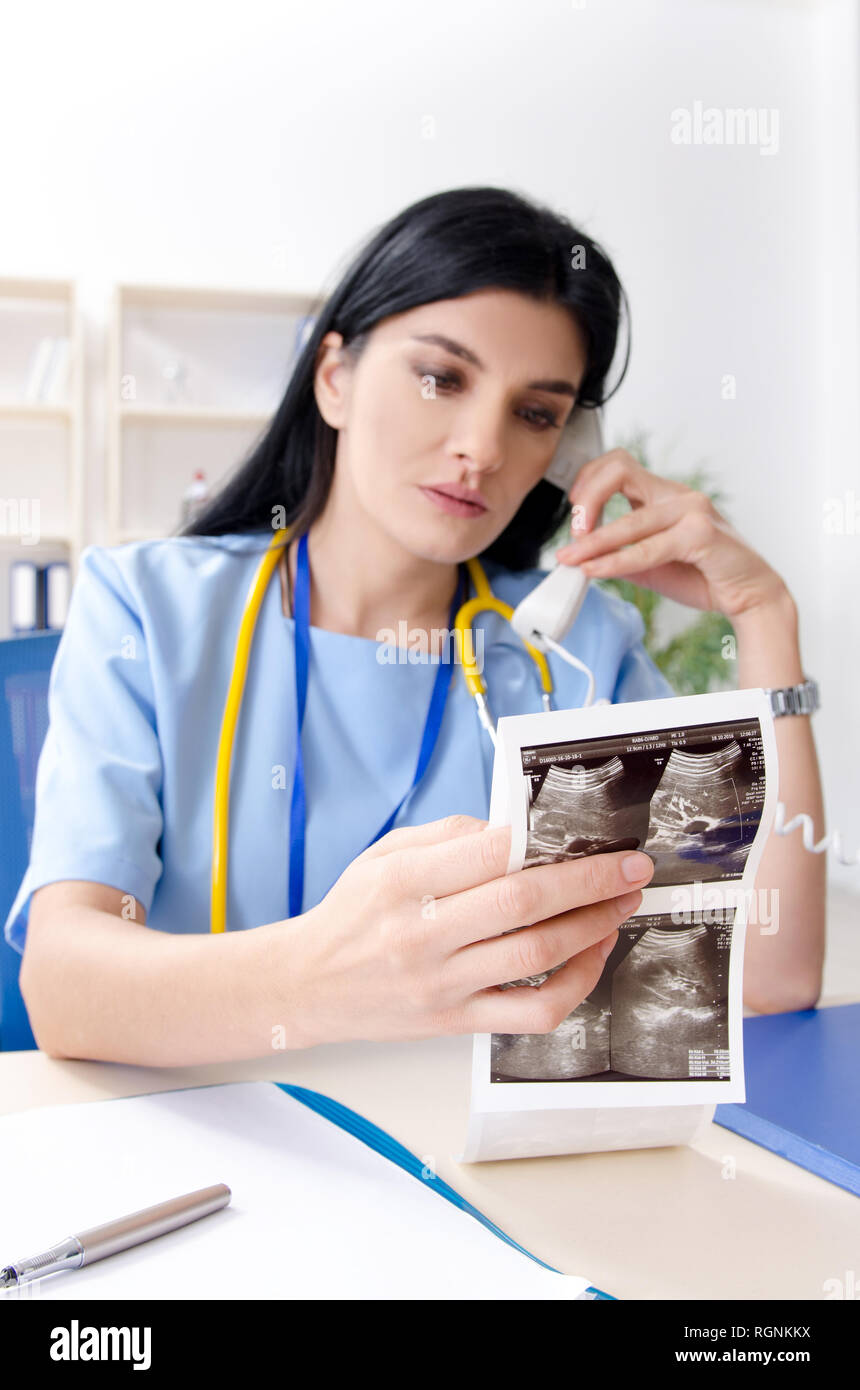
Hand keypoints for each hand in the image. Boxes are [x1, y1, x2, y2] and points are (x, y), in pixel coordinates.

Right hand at [275, 814, 653, 1047]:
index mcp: (403, 881)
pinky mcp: (456, 1021)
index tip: (593, 834)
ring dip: (592, 927)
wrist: (308, 985)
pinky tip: (590, 956)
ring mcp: (442, 984)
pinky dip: (575, 984)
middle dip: (591, 881)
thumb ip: (450, 835)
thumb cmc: (353, 913)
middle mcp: (422, 934)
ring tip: (621, 905)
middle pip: (524, 904)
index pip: (490, 854)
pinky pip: (532, 1012)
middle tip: (632, 867)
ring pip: (536, 956)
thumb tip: (518, 829)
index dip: (550, 842)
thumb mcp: (385, 854)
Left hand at [554, 448, 789, 619]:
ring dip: (593, 541)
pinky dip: (617, 560)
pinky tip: (596, 570)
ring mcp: (692, 510)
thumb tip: (580, 557)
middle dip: (585, 498)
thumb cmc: (703, 575)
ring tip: (570, 559)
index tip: (575, 519)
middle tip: (573, 532)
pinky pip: (648, 547)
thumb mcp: (649, 564)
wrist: (749, 595)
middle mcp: (677, 494)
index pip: (617, 466)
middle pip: (619, 469)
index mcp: (663, 495)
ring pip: (630, 518)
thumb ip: (618, 554)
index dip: (587, 485)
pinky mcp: (701, 533)